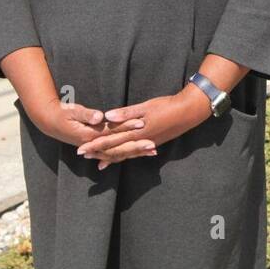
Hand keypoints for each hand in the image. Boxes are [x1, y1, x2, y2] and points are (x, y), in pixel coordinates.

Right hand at [33, 99, 144, 155]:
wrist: (50, 122)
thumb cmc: (62, 114)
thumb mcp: (73, 111)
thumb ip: (87, 115)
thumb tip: (100, 118)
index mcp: (89, 135)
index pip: (112, 132)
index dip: (127, 128)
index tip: (141, 124)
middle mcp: (94, 144)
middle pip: (118, 147)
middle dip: (136, 146)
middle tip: (153, 146)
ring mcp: (95, 146)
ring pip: (118, 152)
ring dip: (135, 152)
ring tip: (152, 151)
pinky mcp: (96, 146)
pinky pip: (113, 154)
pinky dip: (125, 154)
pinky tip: (138, 155)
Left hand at [77, 90, 211, 169]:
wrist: (188, 112)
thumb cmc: (167, 106)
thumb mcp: (146, 107)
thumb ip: (127, 113)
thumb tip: (107, 117)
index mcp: (135, 131)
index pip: (111, 139)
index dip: (95, 144)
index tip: (82, 148)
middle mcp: (138, 140)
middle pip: (114, 149)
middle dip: (98, 152)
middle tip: (82, 155)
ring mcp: (145, 144)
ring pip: (124, 154)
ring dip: (109, 157)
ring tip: (97, 161)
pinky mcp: (151, 143)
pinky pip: (133, 153)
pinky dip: (124, 157)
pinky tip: (119, 159)